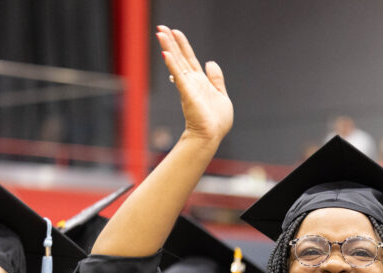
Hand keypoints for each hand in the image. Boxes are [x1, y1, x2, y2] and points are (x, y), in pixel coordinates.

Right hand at [157, 26, 233, 143]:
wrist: (212, 136)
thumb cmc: (217, 121)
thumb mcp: (222, 95)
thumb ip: (217, 79)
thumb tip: (210, 62)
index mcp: (200, 81)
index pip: (189, 59)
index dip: (183, 45)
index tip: (175, 32)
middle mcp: (192, 82)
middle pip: (179, 57)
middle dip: (171, 42)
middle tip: (161, 27)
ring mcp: (188, 87)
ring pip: (176, 63)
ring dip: (168, 48)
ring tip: (160, 33)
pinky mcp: (187, 94)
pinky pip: (179, 77)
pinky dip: (172, 66)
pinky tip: (166, 54)